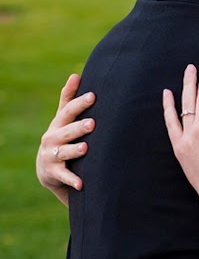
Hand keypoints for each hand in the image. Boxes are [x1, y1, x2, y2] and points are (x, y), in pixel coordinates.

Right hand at [36, 74, 95, 205]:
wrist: (47, 168)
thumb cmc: (61, 137)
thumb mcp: (62, 119)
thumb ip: (68, 99)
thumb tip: (75, 74)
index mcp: (58, 123)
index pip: (68, 111)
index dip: (79, 103)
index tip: (93, 96)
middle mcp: (52, 138)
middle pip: (66, 131)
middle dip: (79, 127)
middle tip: (92, 123)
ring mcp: (51, 156)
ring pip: (64, 153)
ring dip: (74, 150)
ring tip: (85, 148)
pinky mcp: (53, 173)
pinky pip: (64, 176)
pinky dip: (72, 180)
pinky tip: (81, 184)